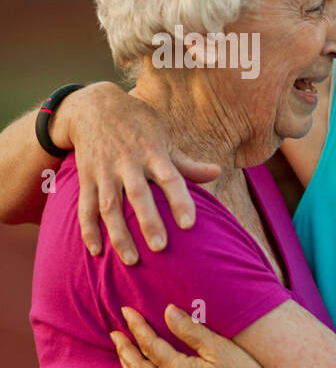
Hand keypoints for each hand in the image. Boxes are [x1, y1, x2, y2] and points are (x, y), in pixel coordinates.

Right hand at [59, 82, 220, 262]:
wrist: (92, 106)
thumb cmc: (138, 126)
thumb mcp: (164, 138)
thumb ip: (187, 163)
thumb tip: (217, 173)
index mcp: (153, 153)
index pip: (171, 178)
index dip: (180, 201)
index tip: (189, 225)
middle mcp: (128, 163)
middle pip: (138, 195)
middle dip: (148, 222)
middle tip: (160, 248)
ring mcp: (104, 172)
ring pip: (109, 206)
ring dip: (119, 234)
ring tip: (132, 261)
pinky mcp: (86, 178)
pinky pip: (85, 207)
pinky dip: (88, 229)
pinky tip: (96, 251)